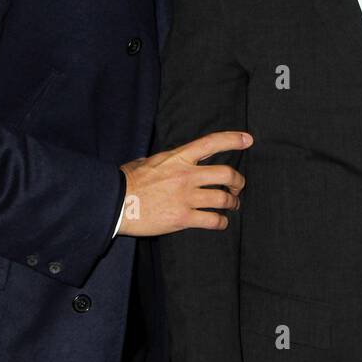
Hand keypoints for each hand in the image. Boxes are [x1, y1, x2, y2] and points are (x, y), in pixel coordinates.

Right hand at [118, 131, 250, 236]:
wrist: (114, 203)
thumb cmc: (128, 181)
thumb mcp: (149, 160)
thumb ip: (169, 160)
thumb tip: (176, 160)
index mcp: (178, 157)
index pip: (211, 143)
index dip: (233, 140)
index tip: (248, 140)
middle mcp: (186, 175)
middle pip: (226, 174)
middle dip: (238, 182)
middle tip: (238, 187)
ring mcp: (185, 197)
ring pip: (223, 199)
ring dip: (232, 203)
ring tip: (232, 205)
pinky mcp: (182, 218)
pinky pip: (213, 220)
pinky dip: (221, 222)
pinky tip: (220, 222)